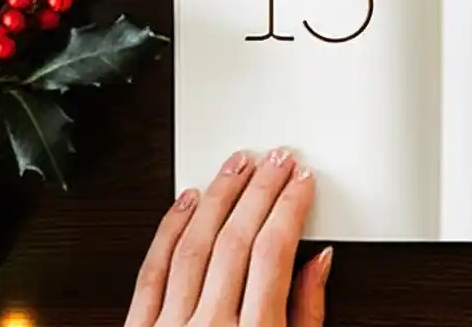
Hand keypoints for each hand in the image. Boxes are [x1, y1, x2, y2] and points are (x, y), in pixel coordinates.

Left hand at [125, 150, 330, 326]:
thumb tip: (319, 263)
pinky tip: (188, 200)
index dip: (290, 207)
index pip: (274, 252)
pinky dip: (170, 229)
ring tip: (237, 166)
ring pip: (195, 244)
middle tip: (276, 160)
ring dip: (219, 196)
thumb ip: (308, 314)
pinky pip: (153, 270)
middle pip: (237, 239)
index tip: (301, 181)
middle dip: (261, 191)